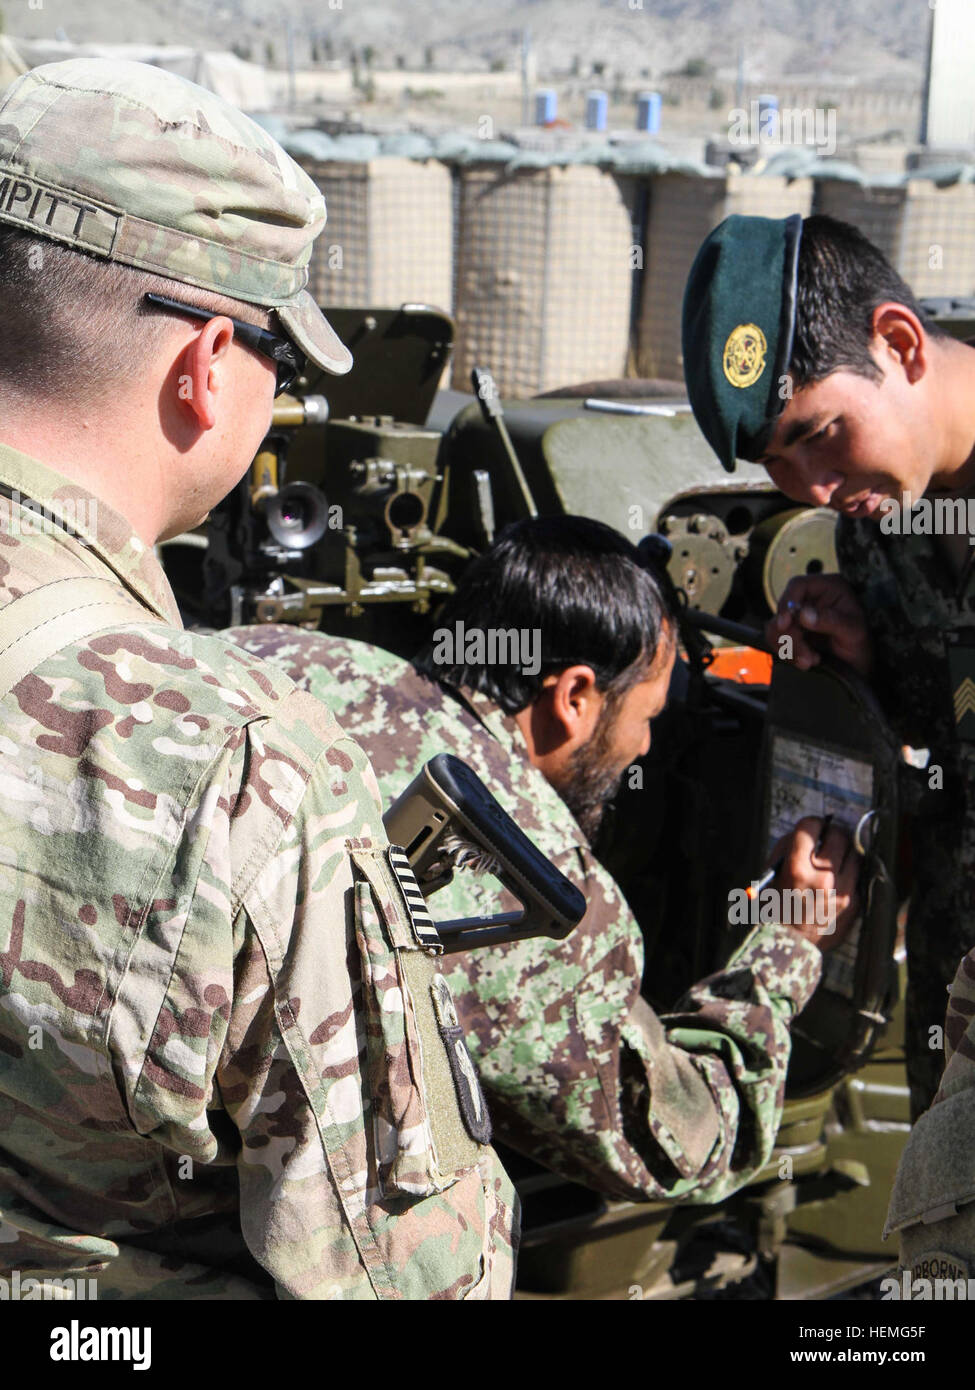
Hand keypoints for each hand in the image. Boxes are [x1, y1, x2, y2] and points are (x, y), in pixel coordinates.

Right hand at [765, 573, 871, 677]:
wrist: (859, 665)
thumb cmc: (861, 643)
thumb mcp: (853, 630)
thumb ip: (830, 620)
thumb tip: (803, 615)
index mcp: (829, 587)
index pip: (798, 586)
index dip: (787, 602)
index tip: (785, 623)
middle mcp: (811, 599)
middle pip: (783, 610)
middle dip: (790, 636)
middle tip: (806, 656)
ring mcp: (800, 616)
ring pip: (776, 627)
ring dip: (788, 647)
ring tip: (809, 662)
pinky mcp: (793, 633)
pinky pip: (777, 640)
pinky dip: (788, 654)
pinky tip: (806, 662)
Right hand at [766, 816, 858, 951]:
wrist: (788, 945)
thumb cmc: (775, 905)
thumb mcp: (772, 874)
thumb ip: (790, 848)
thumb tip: (812, 831)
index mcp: (797, 869)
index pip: (811, 827)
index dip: (811, 823)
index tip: (813, 827)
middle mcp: (822, 878)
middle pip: (839, 836)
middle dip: (832, 833)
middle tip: (827, 837)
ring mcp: (842, 892)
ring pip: (855, 854)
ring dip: (845, 852)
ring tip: (835, 857)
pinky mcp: (854, 903)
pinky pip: (859, 876)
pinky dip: (850, 872)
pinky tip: (839, 877)